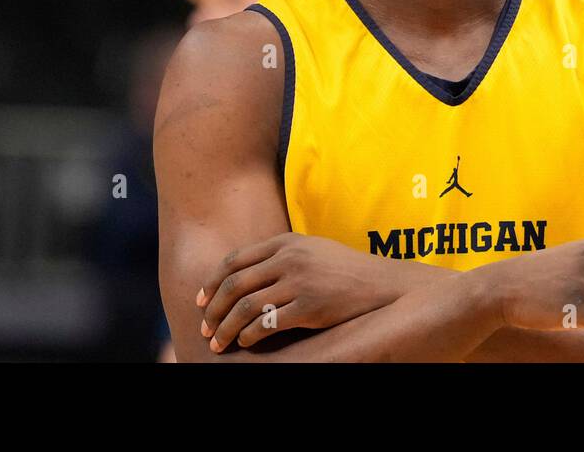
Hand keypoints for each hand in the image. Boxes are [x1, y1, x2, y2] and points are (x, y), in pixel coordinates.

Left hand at [197, 233, 409, 352]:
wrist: (382, 284)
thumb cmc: (344, 269)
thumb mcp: (311, 249)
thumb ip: (280, 254)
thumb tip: (244, 273)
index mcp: (286, 242)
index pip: (234, 260)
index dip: (212, 282)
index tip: (202, 301)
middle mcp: (289, 258)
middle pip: (235, 284)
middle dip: (214, 309)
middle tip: (205, 328)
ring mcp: (300, 281)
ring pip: (247, 306)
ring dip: (227, 327)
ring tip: (219, 342)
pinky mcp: (310, 306)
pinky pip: (268, 323)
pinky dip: (251, 335)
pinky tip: (246, 342)